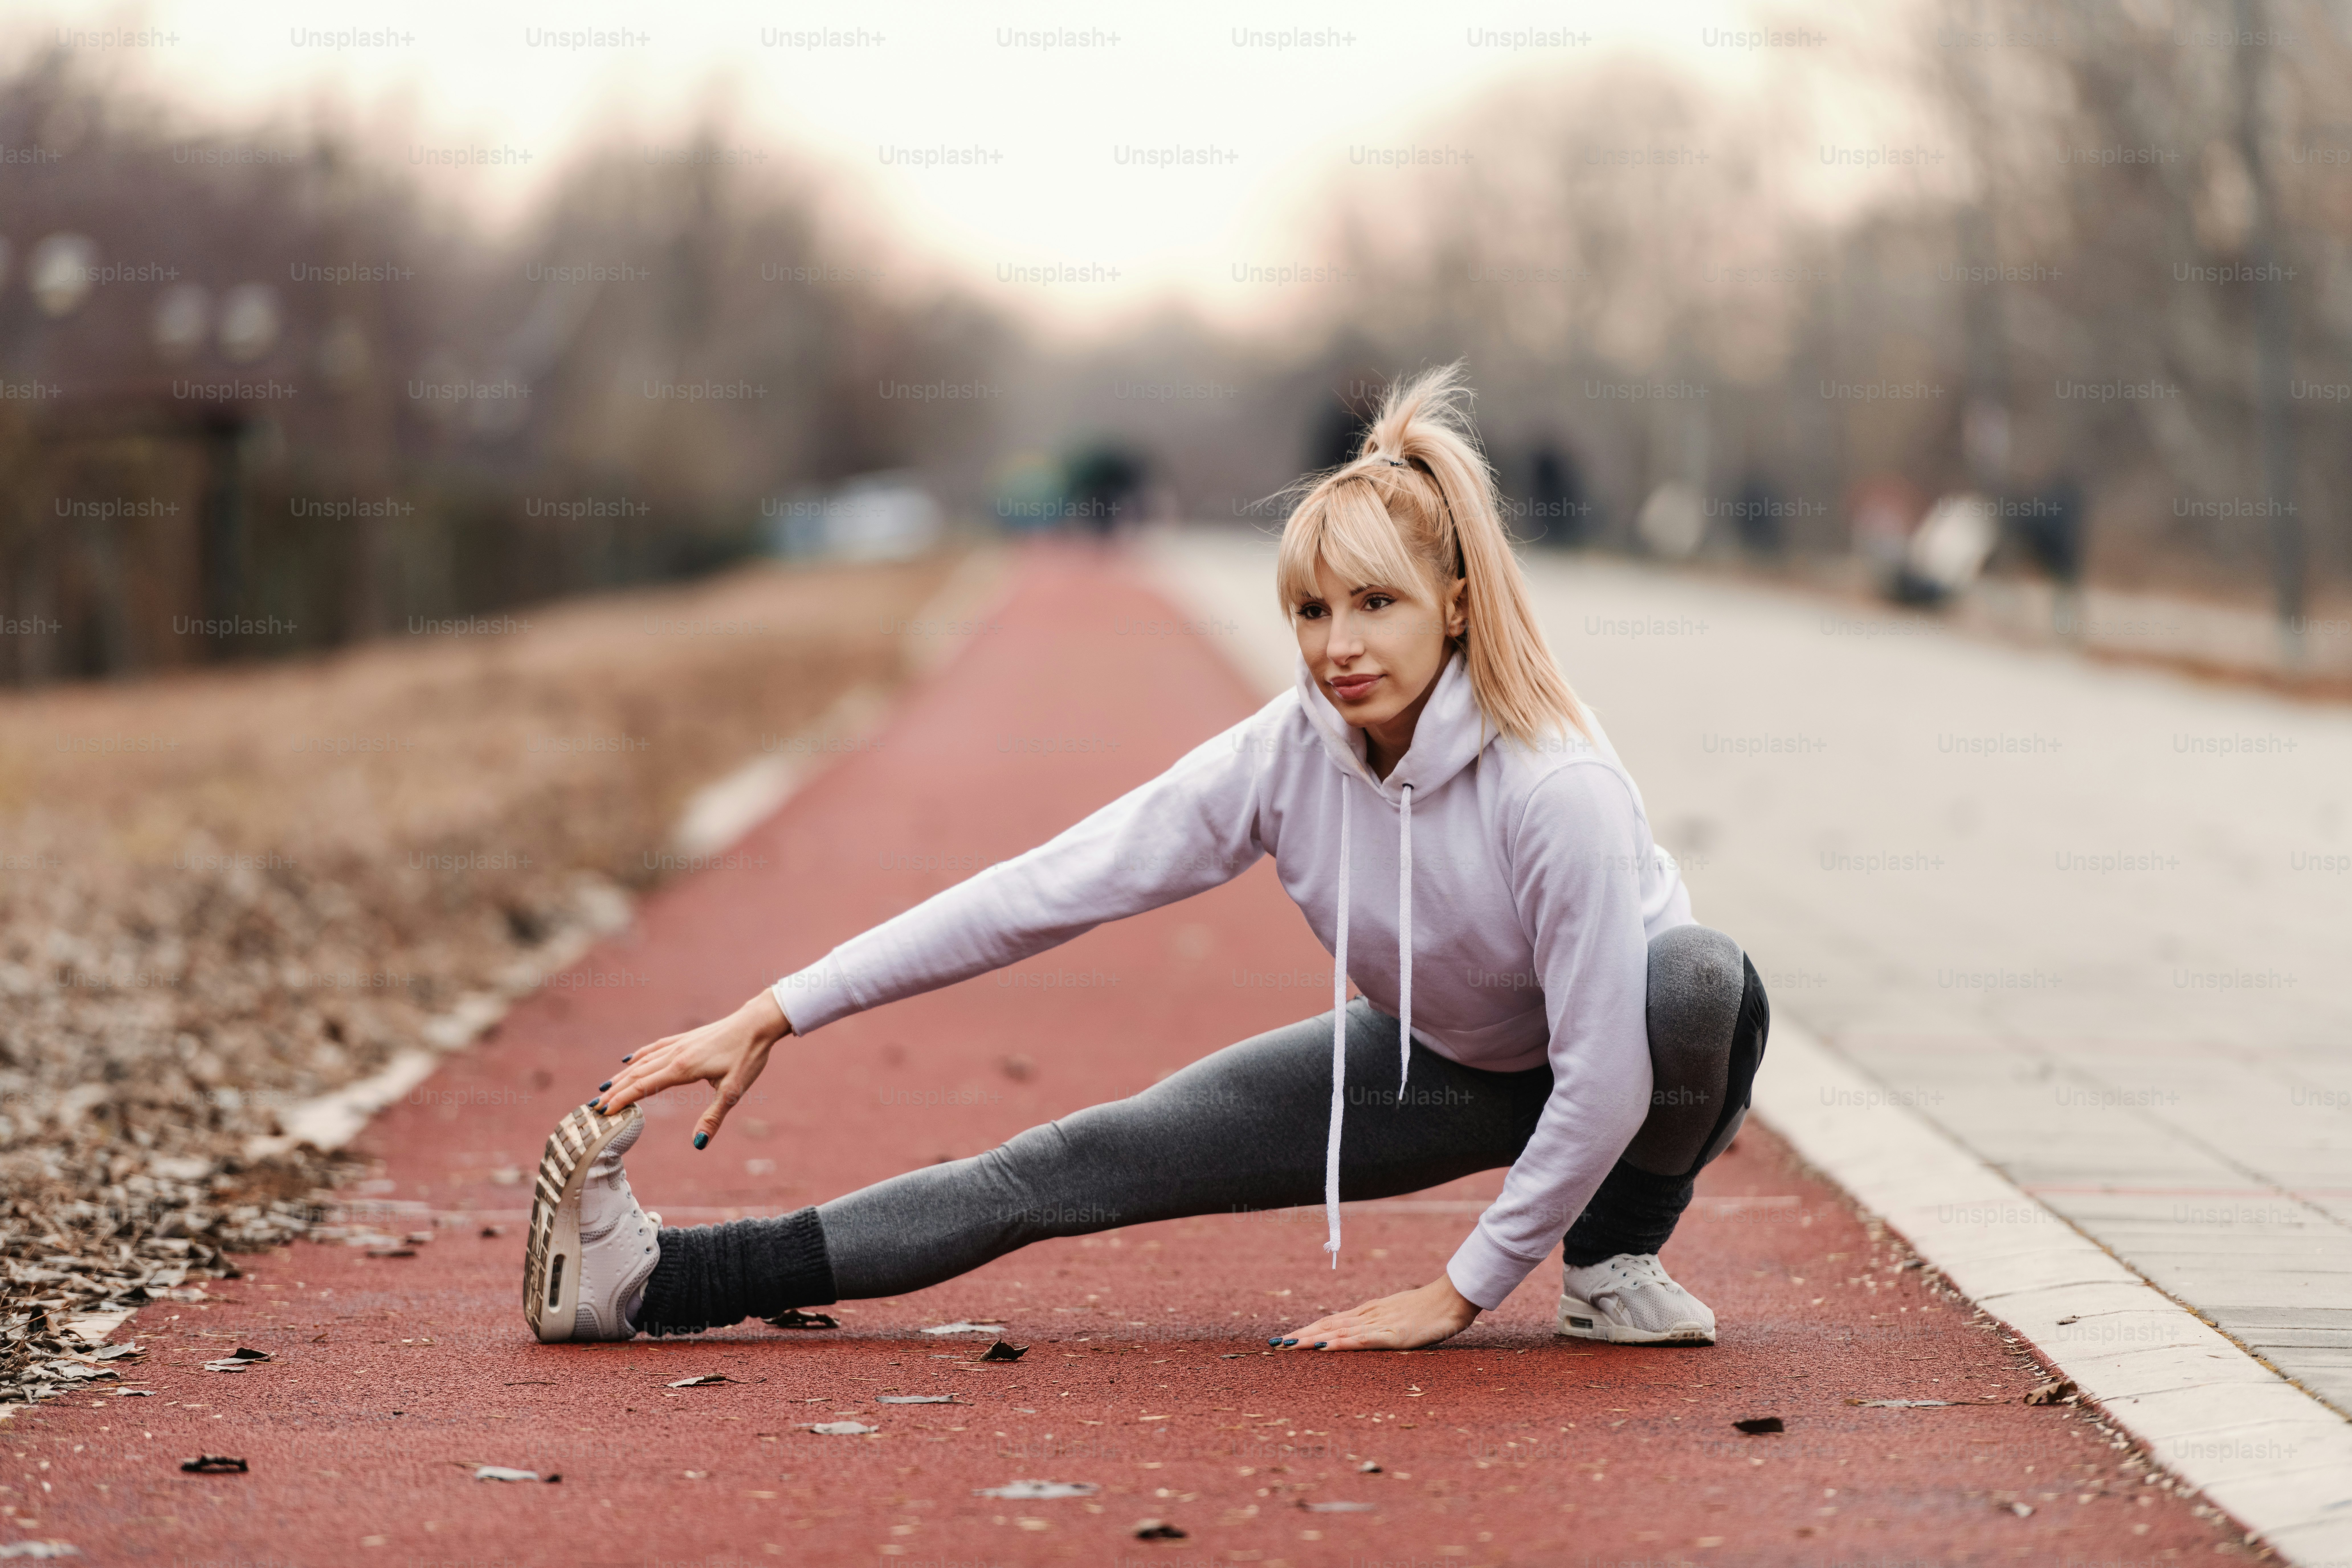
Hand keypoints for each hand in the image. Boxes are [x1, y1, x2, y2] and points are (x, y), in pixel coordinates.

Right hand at [593, 989, 792, 1148]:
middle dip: (616, 1091)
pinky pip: (655, 1047)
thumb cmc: (748, 1056)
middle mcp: (676, 1054)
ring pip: (643, 1060)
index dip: (622, 1100)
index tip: (603, 1113)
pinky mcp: (686, 1038)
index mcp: (683, 1069)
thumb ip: (713, 1117)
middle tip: (595, 1107)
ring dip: (623, 1075)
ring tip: (605, 1087)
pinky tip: (630, 1060)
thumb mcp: (734, 1092)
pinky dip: (639, 1056)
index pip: (644, 1086)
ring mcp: (680, 1043)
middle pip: (637, 1074)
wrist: (757, 1024)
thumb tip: (698, 1144)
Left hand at [1270, 1274, 1480, 1351]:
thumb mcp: (1399, 1316)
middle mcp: (1368, 1316)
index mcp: (1369, 1312)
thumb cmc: (1429, 1308)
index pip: (1331, 1321)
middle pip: (1327, 1325)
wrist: (1451, 1299)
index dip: (1308, 1330)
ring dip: (1311, 1339)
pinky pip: (1360, 1339)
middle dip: (1301, 1335)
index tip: (1287, 1338)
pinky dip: (1339, 1343)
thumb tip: (1366, 1332)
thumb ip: (1382, 1324)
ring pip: (1337, 1331)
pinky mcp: (1391, 1334)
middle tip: (1276, 1344)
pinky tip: (1324, 1347)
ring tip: (1288, 1345)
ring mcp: (1378, 1324)